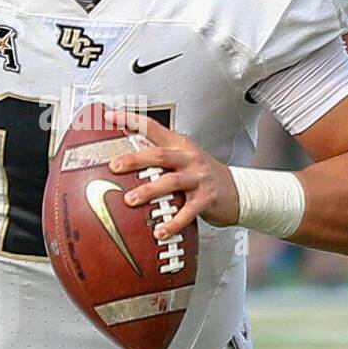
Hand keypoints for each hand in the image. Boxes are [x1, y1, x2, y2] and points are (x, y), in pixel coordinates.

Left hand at [104, 108, 239, 237]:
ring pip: (171, 181)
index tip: (110, 117)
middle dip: (135, 159)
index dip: (131, 120)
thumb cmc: (201, 175)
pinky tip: (160, 231)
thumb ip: (157, 156)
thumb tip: (122, 159)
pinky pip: (187, 212)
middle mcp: (189, 158)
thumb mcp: (182, 158)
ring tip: (130, 200)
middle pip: (160, 155)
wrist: (237, 190)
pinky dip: (172, 222)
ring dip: (149, 191)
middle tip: (115, 166)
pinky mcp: (206, 198)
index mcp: (180, 144)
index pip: (153, 127)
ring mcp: (198, 178)